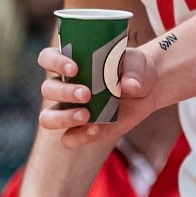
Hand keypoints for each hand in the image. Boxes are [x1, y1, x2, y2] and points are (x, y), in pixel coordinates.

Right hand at [37, 43, 158, 148]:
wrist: (148, 89)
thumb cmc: (134, 68)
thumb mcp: (136, 64)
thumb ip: (132, 73)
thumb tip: (129, 86)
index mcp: (71, 62)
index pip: (47, 58)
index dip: (54, 62)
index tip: (74, 69)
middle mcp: (65, 86)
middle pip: (47, 90)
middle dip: (64, 93)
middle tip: (86, 94)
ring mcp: (71, 109)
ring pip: (47, 118)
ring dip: (63, 118)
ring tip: (86, 115)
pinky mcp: (82, 129)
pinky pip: (69, 139)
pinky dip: (78, 137)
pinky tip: (96, 129)